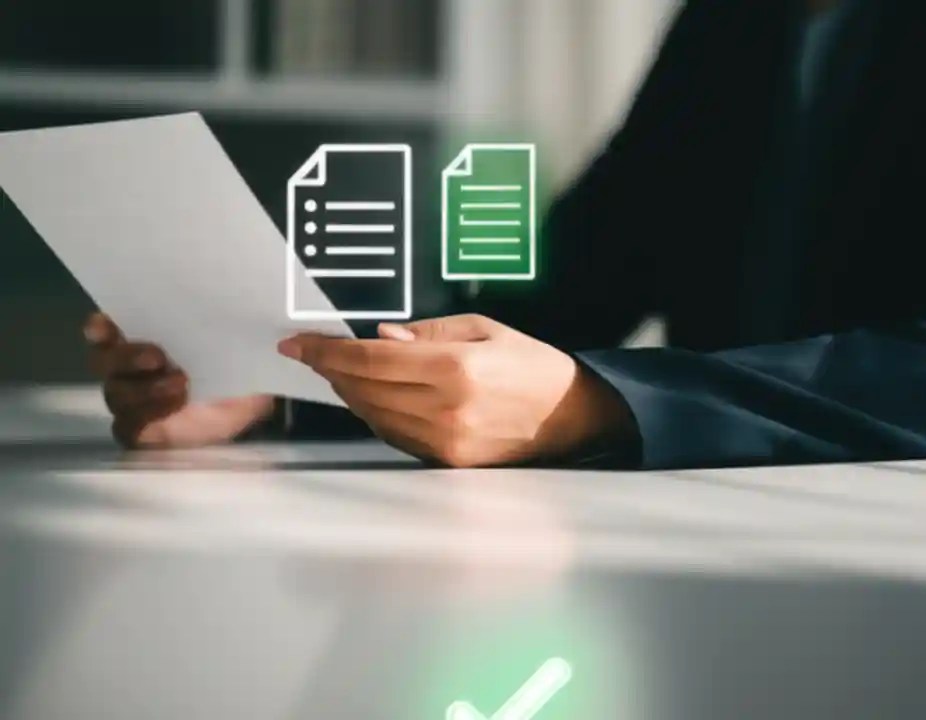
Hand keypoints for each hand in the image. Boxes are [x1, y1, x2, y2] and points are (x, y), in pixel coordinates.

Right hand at [84, 313, 274, 447]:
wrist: (247, 405)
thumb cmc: (233, 364)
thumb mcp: (242, 345)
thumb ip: (248, 334)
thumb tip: (281, 336)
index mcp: (142, 338)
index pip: (104, 332)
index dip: (100, 328)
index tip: (108, 323)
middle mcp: (129, 369)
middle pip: (105, 362)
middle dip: (126, 357)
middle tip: (158, 357)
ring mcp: (132, 402)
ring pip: (117, 394)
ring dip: (145, 390)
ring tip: (180, 385)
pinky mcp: (141, 433)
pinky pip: (127, 428)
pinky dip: (145, 419)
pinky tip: (170, 410)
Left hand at [277, 314, 634, 466]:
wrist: (572, 416)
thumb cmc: (532, 366)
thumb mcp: (485, 329)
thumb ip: (427, 332)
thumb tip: (379, 337)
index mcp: (455, 368)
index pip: (370, 359)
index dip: (326, 351)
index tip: (296, 343)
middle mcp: (445, 408)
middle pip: (364, 389)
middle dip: (331, 370)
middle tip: (313, 353)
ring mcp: (445, 441)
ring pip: (373, 415)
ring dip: (349, 393)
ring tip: (339, 372)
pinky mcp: (448, 461)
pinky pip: (394, 435)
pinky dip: (374, 414)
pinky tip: (370, 397)